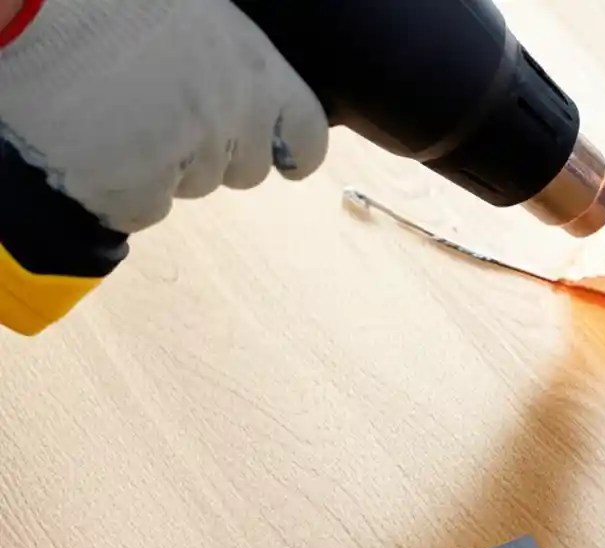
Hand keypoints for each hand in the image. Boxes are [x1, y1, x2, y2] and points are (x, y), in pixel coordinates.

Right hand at [0, 0, 328, 233]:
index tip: (287, 161)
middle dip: (214, 155)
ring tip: (117, 115)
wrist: (36, 9)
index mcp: (259, 76)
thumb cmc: (113, 3)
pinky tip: (91, 143)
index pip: (308, 139)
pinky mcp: (134, 191)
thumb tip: (244, 91)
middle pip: (244, 171)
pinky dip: (118, 189)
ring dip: (162, 167)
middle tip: (164, 117)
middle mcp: (234, 125)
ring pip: (189, 188)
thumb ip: (233, 65)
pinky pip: (141, 209)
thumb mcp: (200, 17)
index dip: (294, 153)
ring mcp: (185, 161)